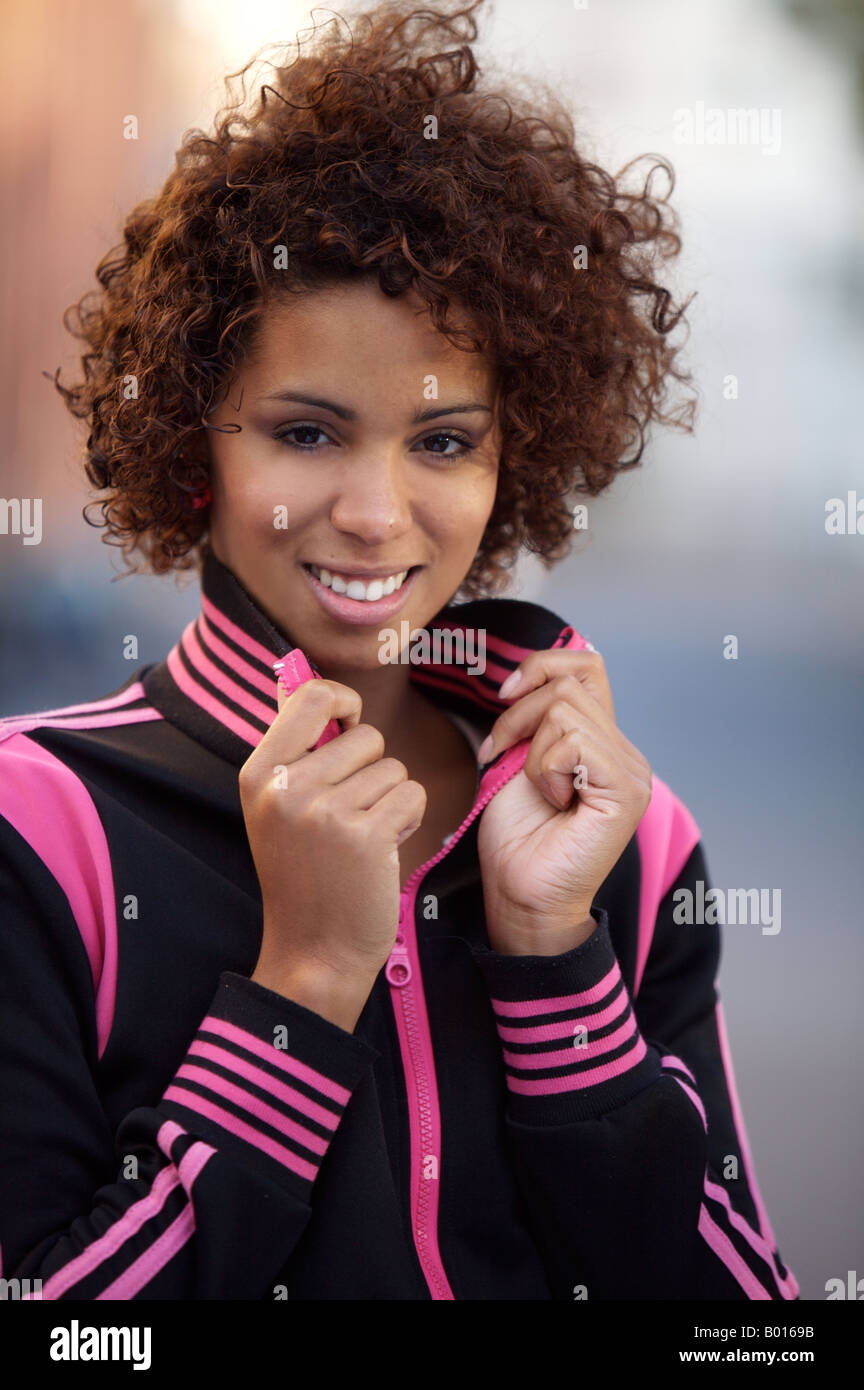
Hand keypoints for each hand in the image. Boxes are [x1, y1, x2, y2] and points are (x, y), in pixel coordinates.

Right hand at [239, 678, 426, 1026]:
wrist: (314, 952)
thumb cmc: (305, 875)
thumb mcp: (276, 809)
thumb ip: (295, 750)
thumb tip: (315, 687)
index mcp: (258, 774)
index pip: (311, 695)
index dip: (343, 702)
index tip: (349, 727)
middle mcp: (285, 788)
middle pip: (366, 736)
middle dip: (373, 771)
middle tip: (351, 816)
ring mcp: (324, 812)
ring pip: (394, 769)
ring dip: (391, 801)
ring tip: (362, 839)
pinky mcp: (365, 836)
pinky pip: (412, 796)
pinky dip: (409, 821)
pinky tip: (382, 853)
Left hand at [476, 650, 651, 955]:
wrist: (520, 892)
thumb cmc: (517, 835)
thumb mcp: (518, 759)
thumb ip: (534, 719)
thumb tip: (527, 676)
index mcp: (602, 741)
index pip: (587, 666)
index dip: (542, 665)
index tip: (506, 695)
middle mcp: (625, 752)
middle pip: (567, 685)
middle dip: (516, 716)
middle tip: (500, 756)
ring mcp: (632, 771)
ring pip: (565, 710)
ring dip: (531, 749)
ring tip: (539, 789)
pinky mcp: (627, 791)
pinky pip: (574, 742)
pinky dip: (546, 768)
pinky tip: (556, 801)